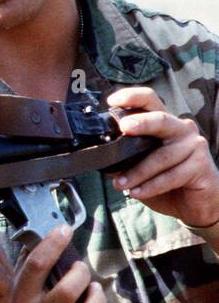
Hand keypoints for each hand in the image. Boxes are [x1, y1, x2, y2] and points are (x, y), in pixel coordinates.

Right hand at [0, 225, 107, 302]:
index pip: (37, 264)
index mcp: (17, 301)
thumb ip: (21, 272)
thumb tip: (38, 242)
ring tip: (94, 292)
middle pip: (70, 290)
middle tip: (81, 270)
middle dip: (82, 273)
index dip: (54, 243)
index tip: (65, 230)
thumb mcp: (5, 299)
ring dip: (98, 298)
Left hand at [107, 87, 218, 227]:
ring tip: (121, 184)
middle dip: (142, 122)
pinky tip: (137, 192)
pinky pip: (172, 175)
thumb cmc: (167, 181)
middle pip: (161, 119)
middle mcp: (181, 129)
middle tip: (124, 127)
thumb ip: (125, 157)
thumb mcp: (141, 168)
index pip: (150, 101)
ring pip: (161, 156)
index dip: (132, 97)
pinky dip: (151, 186)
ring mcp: (193, 145)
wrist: (194, 205)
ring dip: (138, 172)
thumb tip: (102, 157)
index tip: (112, 101)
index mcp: (164, 123)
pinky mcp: (201, 165)